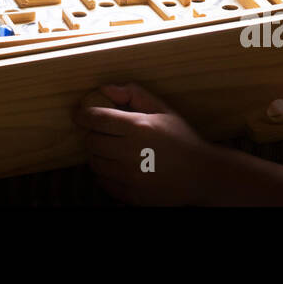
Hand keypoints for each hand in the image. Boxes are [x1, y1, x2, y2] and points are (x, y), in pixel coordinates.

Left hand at [73, 83, 234, 205]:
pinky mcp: (132, 195)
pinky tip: (117, 167)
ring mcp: (131, 176)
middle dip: (92, 135)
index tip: (80, 115)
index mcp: (139, 127)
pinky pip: (104, 182)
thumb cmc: (181, 138)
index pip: (97, 118)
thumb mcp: (162, 109)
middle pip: (92, 141)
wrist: (202, 175)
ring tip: (110, 150)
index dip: (84, 115)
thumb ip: (134, 94)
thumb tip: (106, 89)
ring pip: (95, 163)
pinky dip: (105, 173)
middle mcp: (131, 152)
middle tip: (100, 133)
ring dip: (98, 154)